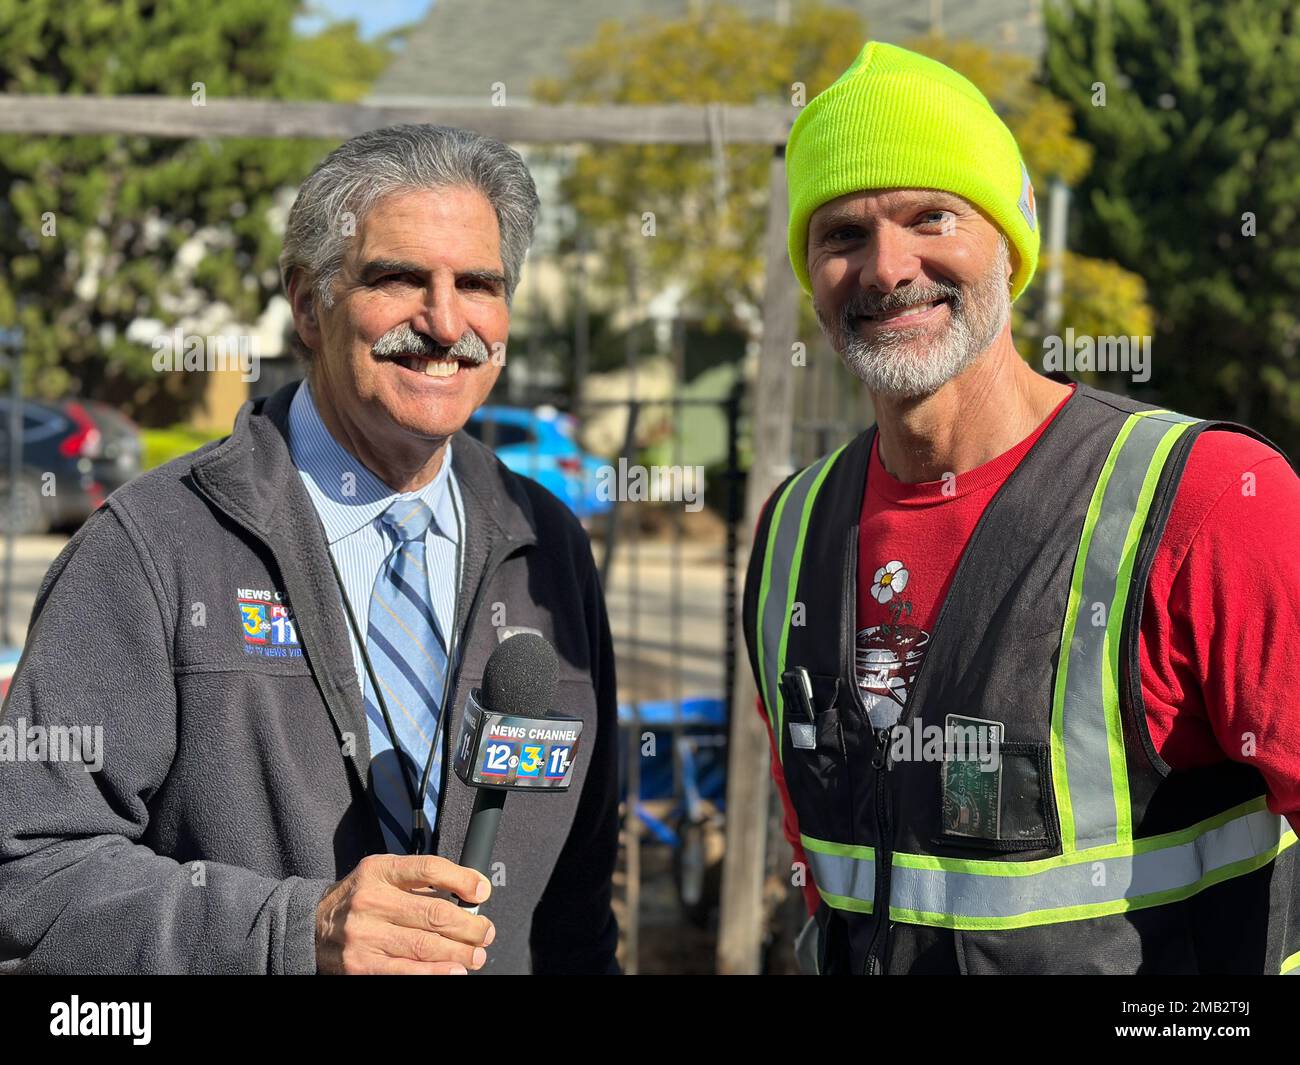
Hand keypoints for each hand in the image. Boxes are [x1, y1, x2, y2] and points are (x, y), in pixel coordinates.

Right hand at [315, 854, 493, 973]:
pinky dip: (435, 973)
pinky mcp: (361, 965)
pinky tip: (453, 972)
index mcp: (380, 870)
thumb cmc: (359, 898)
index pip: (429, 869)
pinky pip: (405, 971)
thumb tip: (468, 895)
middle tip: (485, 933)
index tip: (482, 891)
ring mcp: (364, 935)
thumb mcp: (383, 875)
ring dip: (459, 953)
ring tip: (476, 956)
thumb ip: (420, 883)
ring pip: (424, 946)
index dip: (462, 880)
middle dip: (469, 926)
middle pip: (433, 913)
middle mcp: (371, 900)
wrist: (312, 926)